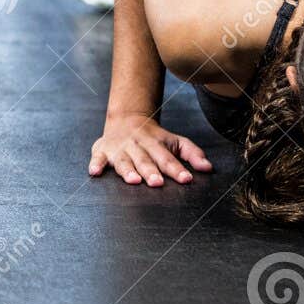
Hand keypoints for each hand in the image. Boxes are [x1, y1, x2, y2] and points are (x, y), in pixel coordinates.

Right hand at [89, 114, 212, 186]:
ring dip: (128, 171)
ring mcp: (119, 148)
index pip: (168, 158)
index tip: (186, 179)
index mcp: (156, 143)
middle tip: (158, 183)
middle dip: (151, 171)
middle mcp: (137, 145)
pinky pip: (98, 158)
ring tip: (133, 180)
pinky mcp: (102, 151)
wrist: (126, 120)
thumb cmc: (154, 138)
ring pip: (124, 161)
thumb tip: (208, 168)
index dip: (177, 169)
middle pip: (145, 160)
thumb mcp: (174, 141)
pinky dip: (96, 164)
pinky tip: (95, 172)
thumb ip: (191, 153)